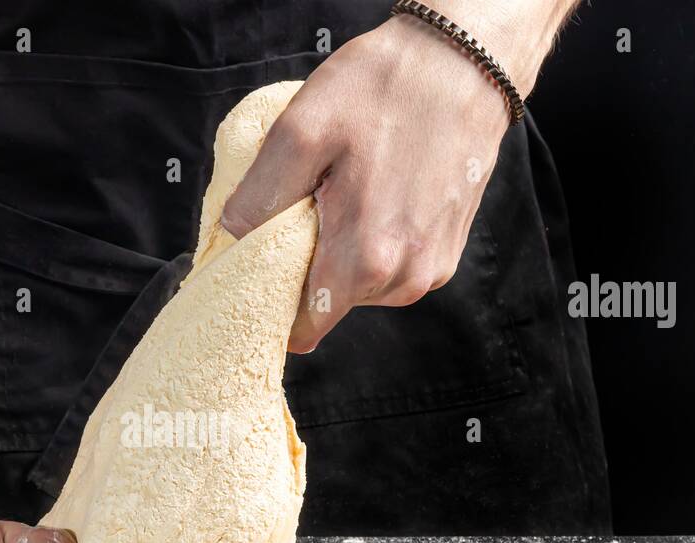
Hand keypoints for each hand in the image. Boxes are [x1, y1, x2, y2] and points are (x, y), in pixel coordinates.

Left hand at [221, 14, 514, 352]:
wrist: (463, 64)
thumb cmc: (385, 90)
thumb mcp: (301, 131)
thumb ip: (260, 195)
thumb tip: (232, 236)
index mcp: (363, 257)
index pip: (305, 326)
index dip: (276, 309)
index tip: (261, 278)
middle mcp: (402, 275)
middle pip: (331, 304)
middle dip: (308, 270)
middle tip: (307, 212)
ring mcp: (430, 268)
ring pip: (362, 288)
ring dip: (344, 254)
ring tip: (347, 196)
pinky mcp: (446, 254)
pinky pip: (393, 270)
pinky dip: (376, 244)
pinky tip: (376, 198)